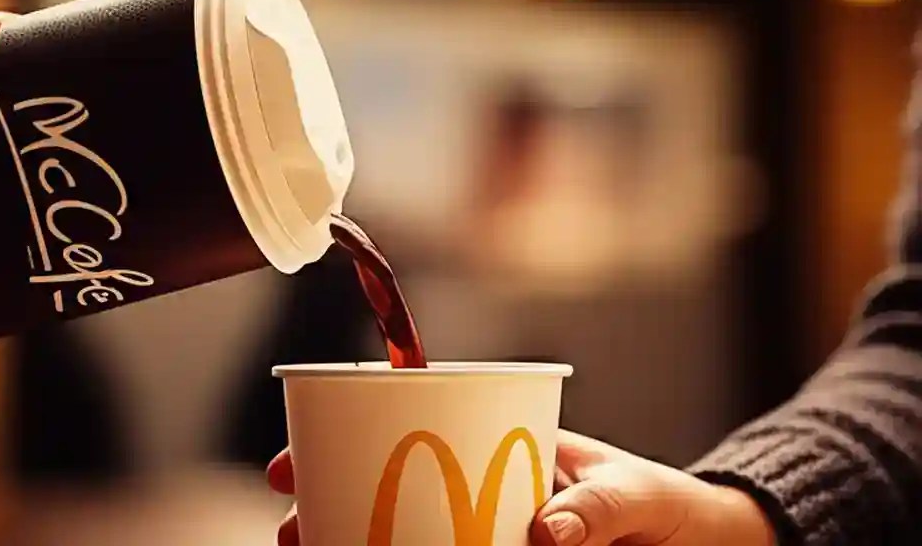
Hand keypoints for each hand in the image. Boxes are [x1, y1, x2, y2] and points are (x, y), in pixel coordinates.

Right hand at [266, 431, 776, 545]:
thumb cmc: (669, 505)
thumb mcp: (637, 495)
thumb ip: (599, 510)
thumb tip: (542, 533)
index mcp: (501, 446)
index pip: (409, 428)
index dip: (344, 439)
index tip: (295, 463)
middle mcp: (480, 489)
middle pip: (387, 490)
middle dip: (329, 505)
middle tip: (294, 526)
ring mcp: (488, 534)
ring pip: (405, 536)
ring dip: (356, 541)